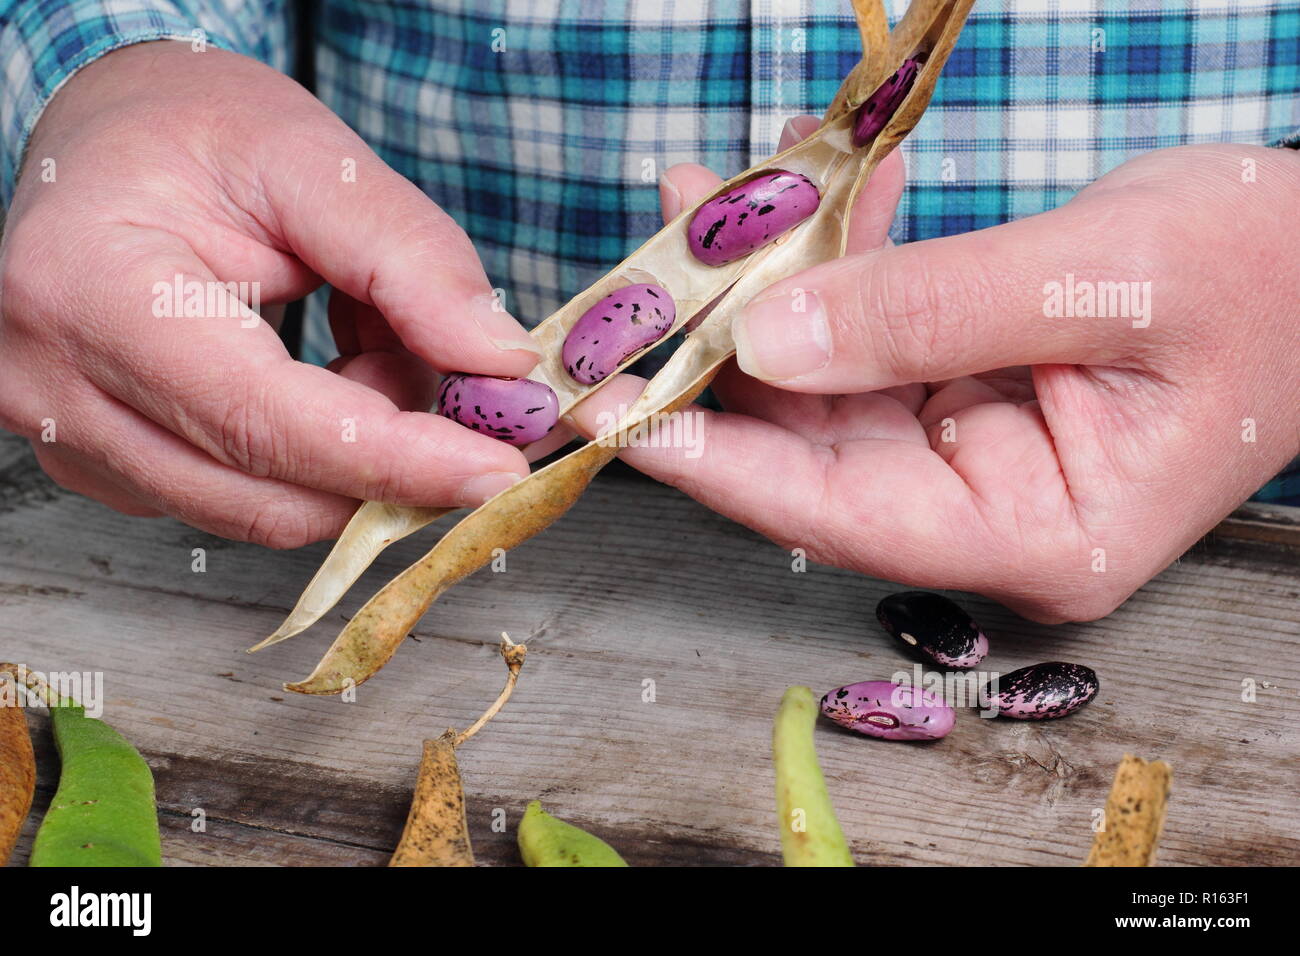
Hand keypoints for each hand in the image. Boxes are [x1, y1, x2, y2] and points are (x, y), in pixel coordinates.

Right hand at [0, 41, 540, 546]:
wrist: (107, 138)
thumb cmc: (190, 129)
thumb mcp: (309, 155)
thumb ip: (410, 260)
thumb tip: (498, 363)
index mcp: (91, 293)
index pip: (263, 421)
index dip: (396, 460)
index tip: (499, 470)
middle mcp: (55, 389)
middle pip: (271, 492)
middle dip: (395, 453)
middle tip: (460, 378)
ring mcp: (75, 440)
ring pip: (271, 507)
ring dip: (362, 451)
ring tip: (371, 340)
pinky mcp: (109, 467)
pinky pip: (250, 495)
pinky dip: (325, 452)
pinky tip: (331, 373)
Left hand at [573, 119, 1299, 621]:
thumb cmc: (1267, 272)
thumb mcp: (1102, 276)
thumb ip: (930, 310)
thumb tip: (765, 337)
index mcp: (1038, 534)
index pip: (835, 513)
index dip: (714, 461)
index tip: (609, 408)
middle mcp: (989, 514)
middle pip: (813, 452)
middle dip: (725, 353)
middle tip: (645, 271)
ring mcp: (975, 459)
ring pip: (828, 388)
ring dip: (771, 291)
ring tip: (711, 199)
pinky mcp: (966, 400)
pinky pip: (871, 341)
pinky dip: (837, 267)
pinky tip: (807, 194)